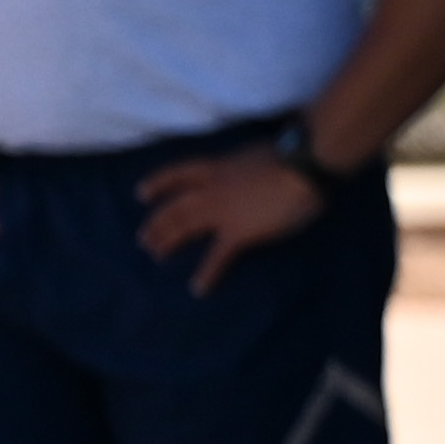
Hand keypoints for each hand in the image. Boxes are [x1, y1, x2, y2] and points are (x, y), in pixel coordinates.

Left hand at [135, 143, 329, 295]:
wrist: (303, 167)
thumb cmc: (289, 155)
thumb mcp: (253, 154)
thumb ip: (241, 167)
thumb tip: (245, 173)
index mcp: (217, 167)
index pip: (178, 174)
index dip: (158, 184)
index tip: (141, 194)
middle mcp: (211, 189)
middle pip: (175, 207)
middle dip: (157, 223)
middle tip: (144, 240)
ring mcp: (222, 212)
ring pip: (184, 227)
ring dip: (168, 242)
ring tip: (156, 256)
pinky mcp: (239, 233)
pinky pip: (217, 257)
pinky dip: (207, 274)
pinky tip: (198, 289)